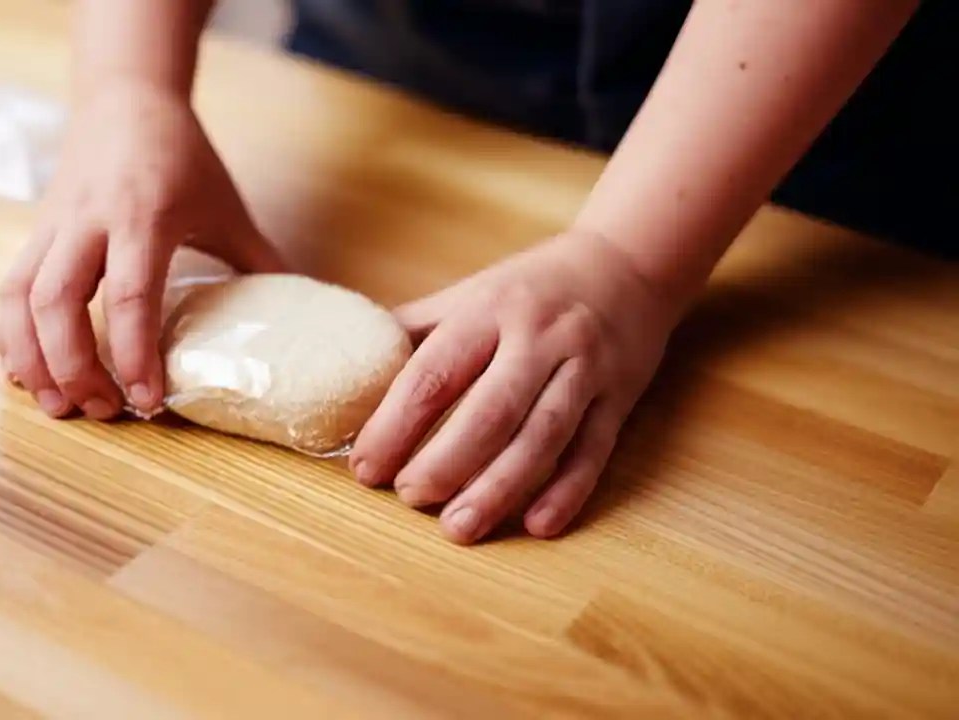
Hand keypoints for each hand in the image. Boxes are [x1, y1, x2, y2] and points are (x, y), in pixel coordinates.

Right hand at [0, 79, 283, 419]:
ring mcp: (54, 226)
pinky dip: (10, 337)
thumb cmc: (182, 154)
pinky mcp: (35, 232)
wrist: (125, 98)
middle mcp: (89, 221)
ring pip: (20, 299)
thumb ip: (259, 262)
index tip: (147, 401)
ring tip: (57, 405)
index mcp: (144, 214)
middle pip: (58, 303)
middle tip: (101, 411)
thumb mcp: (227, 205)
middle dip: (74, 367)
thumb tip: (298, 320)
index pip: (129, 295)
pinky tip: (26, 373)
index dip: (133, 354)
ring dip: (32, 359)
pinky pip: (9, 289)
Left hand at [350, 230, 682, 543]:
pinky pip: (592, 452)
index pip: (434, 374)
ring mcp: (585, 370)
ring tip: (459, 527)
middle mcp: (539, 339)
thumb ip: (413, 333)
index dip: (395, 425)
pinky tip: (537, 525)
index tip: (366, 466)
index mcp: (488, 310)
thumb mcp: (468, 294)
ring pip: (542, 437)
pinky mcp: (620, 400)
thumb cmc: (530, 288)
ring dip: (500, 488)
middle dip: (446, 462)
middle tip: (410, 497)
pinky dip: (566, 492)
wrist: (628, 262)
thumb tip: (347, 374)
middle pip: (491, 411)